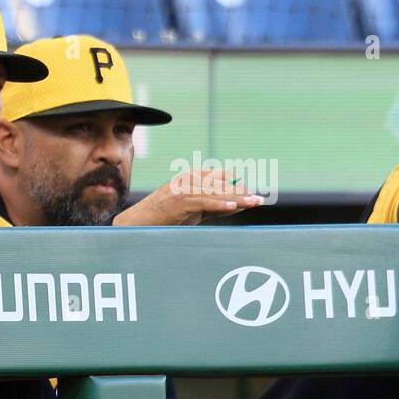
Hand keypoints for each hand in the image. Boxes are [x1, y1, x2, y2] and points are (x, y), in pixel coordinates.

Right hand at [113, 168, 264, 225]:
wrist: (139, 222)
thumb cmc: (165, 217)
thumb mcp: (193, 208)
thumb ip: (213, 205)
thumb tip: (238, 205)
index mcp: (192, 176)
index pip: (221, 176)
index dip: (238, 186)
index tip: (251, 196)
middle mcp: (189, 178)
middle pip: (222, 184)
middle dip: (242, 193)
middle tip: (259, 200)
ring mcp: (184, 188)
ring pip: (217, 192)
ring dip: (237, 199)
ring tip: (253, 203)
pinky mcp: (180, 201)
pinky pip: (205, 202)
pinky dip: (220, 204)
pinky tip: (234, 207)